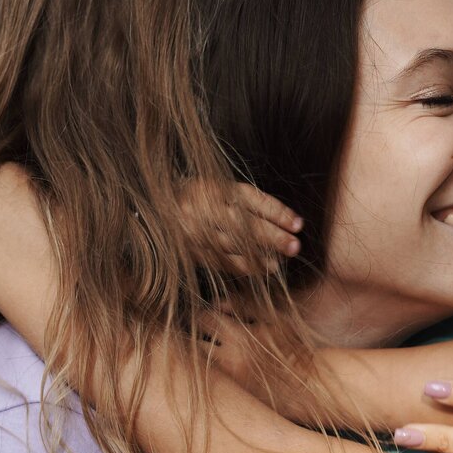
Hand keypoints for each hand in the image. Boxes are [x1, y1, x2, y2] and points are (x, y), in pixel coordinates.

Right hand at [178, 180, 301, 275]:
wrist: (154, 208)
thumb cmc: (195, 194)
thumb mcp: (215, 185)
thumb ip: (243, 199)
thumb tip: (281, 218)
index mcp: (211, 187)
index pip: (249, 199)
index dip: (276, 212)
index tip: (298, 223)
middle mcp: (202, 209)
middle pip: (243, 224)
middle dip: (272, 236)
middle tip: (295, 245)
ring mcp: (195, 232)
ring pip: (234, 246)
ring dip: (261, 254)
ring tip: (283, 259)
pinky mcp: (192, 252)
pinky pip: (223, 262)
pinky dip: (246, 266)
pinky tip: (264, 267)